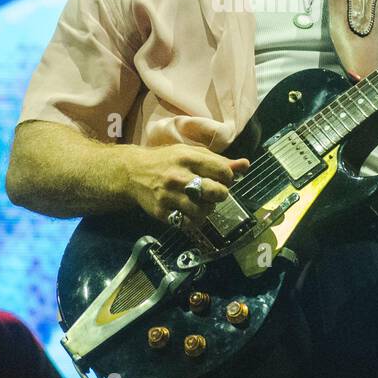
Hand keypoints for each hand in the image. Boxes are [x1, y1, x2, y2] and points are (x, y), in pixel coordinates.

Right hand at [121, 144, 250, 229]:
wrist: (132, 172)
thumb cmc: (166, 160)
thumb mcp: (190, 153)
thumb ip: (218, 161)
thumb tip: (245, 165)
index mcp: (188, 158)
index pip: (223, 171)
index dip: (229, 177)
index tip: (223, 179)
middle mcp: (179, 177)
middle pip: (216, 192)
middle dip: (221, 194)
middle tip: (215, 193)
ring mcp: (169, 196)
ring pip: (203, 211)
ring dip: (208, 209)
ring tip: (203, 203)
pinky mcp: (161, 212)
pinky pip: (186, 223)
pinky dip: (193, 221)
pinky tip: (190, 212)